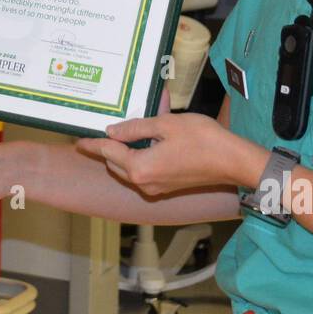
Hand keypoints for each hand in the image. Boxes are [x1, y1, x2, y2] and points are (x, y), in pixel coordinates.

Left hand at [73, 90, 241, 196]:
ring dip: (125, 153)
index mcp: (139, 168)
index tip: (79, 141)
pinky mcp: (167, 187)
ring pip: (129, 170)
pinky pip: (144, 173)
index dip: (93, 143)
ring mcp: (156, 188)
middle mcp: (144, 183)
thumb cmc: (202, 139)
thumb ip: (135, 128)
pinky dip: (139, 159)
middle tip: (107, 129)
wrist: (233, 161)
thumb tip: (112, 132)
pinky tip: (147, 142)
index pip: (108, 152)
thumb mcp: (165, 125)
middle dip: (108, 148)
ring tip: (128, 132)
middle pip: (115, 164)